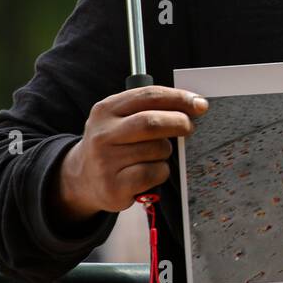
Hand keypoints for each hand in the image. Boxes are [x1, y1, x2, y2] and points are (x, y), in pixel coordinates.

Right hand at [55, 86, 208, 220]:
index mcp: (106, 110)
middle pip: (151, 122)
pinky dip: (161, 171)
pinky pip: (154, 173)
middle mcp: (102, 134)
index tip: (200, 104)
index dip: (178, 98)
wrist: (82, 178)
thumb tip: (194, 105)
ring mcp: (106, 161)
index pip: (148, 96)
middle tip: (189, 127)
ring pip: (157, 150)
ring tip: (155, 155)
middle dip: (179, 123)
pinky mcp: (114, 186)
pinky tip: (150, 171)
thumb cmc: (113, 145)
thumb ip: (150, 109)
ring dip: (166, 152)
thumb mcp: (120, 119)